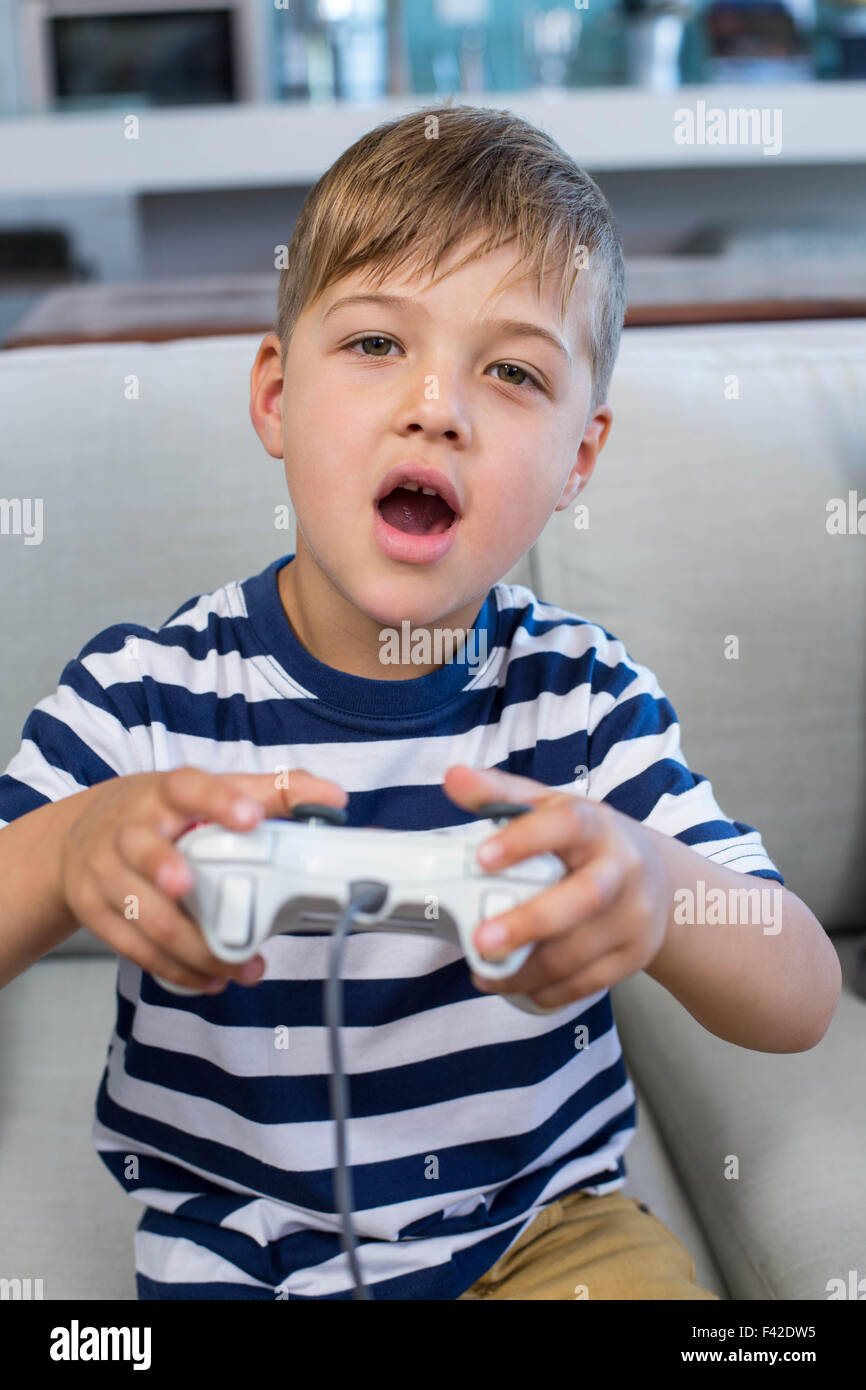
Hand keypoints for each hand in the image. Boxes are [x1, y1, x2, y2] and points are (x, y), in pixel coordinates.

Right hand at [60, 765, 346, 993]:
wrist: (75, 841)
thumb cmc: (156, 815)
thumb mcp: (204, 791)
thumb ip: (269, 792)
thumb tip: (331, 797)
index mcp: (163, 794)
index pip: (188, 787)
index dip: (218, 801)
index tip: (250, 817)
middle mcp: (128, 829)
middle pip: (144, 849)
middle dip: (167, 869)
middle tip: (191, 886)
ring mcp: (106, 872)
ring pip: (145, 913)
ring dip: (193, 945)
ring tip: (239, 964)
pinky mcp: (95, 912)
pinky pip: (134, 948)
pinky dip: (175, 969)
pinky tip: (209, 978)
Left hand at [443, 764, 668, 1009]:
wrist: (661, 882)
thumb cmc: (588, 842)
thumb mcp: (551, 808)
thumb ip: (500, 794)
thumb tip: (453, 778)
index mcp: (596, 825)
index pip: (565, 824)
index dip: (525, 839)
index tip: (482, 856)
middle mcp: (622, 868)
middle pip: (584, 897)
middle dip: (530, 921)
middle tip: (480, 940)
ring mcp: (633, 916)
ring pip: (580, 951)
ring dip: (527, 969)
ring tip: (484, 972)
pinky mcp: (634, 955)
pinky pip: (588, 982)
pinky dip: (548, 991)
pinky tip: (516, 986)